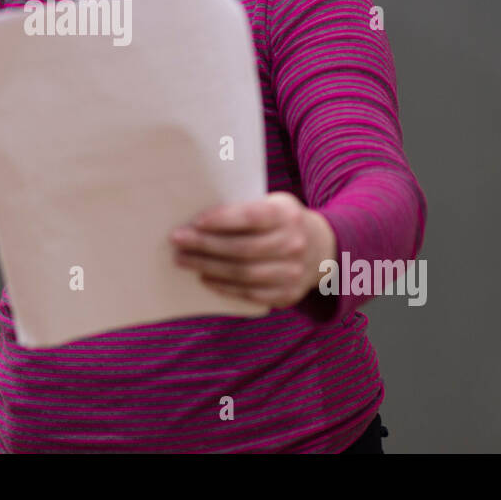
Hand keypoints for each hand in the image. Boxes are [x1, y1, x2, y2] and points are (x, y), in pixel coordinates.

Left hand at [170, 191, 337, 308]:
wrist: (322, 249)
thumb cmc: (282, 221)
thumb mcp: (274, 204)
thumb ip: (245, 210)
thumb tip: (198, 218)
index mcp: (287, 215)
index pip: (251, 217)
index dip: (222, 220)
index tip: (195, 222)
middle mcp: (293, 244)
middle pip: (242, 248)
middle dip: (205, 245)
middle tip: (177, 241)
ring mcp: (293, 272)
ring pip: (243, 274)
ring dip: (209, 267)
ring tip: (184, 260)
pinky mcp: (287, 295)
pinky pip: (250, 293)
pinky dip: (225, 287)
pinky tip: (205, 278)